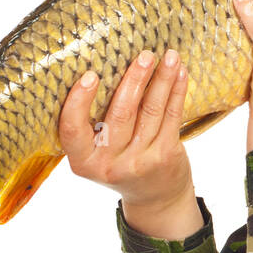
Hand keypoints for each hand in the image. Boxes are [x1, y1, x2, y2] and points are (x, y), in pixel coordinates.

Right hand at [59, 48, 203, 239]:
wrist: (154, 197)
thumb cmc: (120, 163)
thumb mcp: (98, 152)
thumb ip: (94, 122)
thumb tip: (103, 65)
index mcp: (83, 161)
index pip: (72, 130)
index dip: (78, 102)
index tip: (90, 75)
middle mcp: (110, 164)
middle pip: (120, 114)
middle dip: (134, 80)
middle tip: (144, 54)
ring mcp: (140, 161)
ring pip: (151, 111)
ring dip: (162, 80)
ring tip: (169, 56)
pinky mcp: (165, 156)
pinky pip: (172, 117)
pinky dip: (177, 92)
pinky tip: (180, 73)